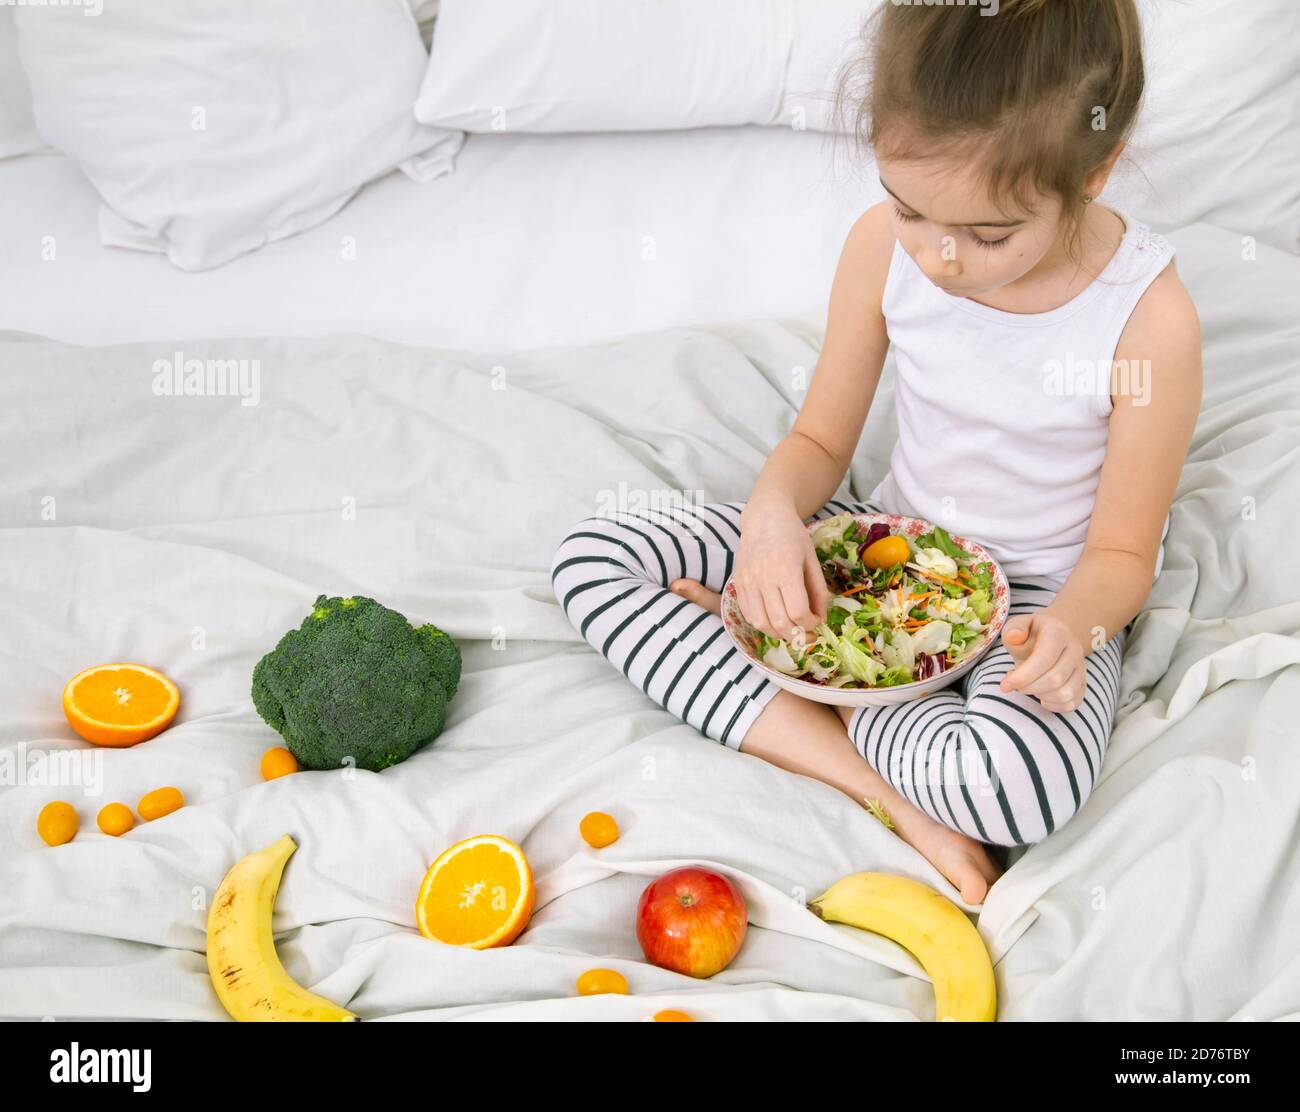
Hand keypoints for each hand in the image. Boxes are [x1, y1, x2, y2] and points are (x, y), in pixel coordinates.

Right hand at [733, 504, 827, 642]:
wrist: (764, 518)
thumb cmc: (793, 537)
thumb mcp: (812, 560)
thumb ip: (818, 591)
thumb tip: (820, 619)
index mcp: (786, 569)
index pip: (798, 612)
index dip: (811, 624)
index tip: (817, 621)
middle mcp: (764, 578)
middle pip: (780, 623)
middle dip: (797, 635)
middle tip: (807, 634)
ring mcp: (748, 582)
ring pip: (761, 624)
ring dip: (778, 634)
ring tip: (791, 630)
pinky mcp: (739, 585)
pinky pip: (748, 615)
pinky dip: (763, 625)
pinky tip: (775, 621)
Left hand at [999, 609, 1086, 712]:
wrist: (1051, 637)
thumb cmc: (1030, 634)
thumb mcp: (1018, 625)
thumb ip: (1014, 629)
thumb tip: (1014, 637)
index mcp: (1058, 632)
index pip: (1044, 659)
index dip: (1023, 676)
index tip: (1004, 686)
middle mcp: (1075, 650)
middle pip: (1055, 679)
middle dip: (1029, 687)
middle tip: (1015, 684)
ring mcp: (1081, 668)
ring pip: (1065, 694)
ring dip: (1041, 695)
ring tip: (1028, 686)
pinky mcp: (1082, 684)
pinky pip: (1072, 703)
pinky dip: (1053, 705)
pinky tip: (1040, 694)